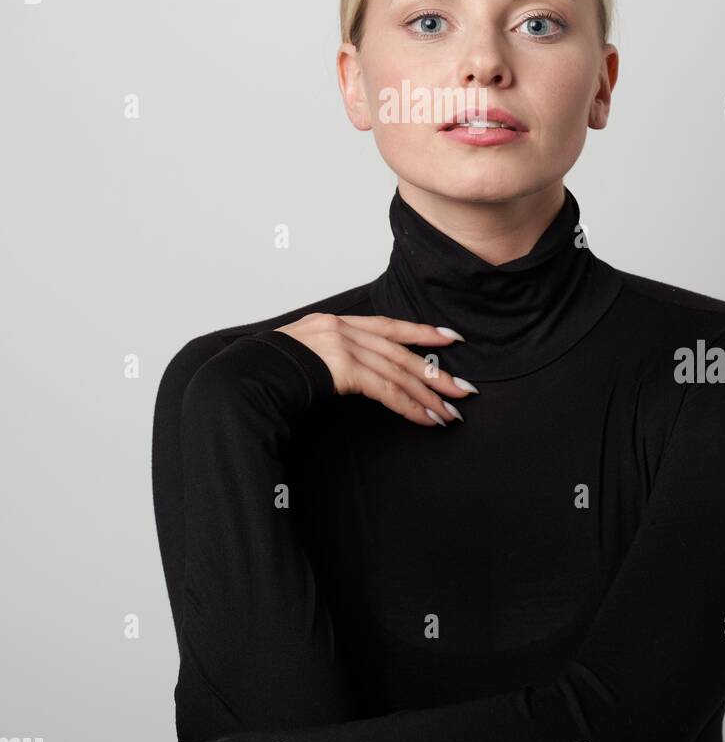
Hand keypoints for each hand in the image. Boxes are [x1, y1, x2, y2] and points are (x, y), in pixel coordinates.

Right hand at [273, 313, 476, 425]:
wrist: (242, 376)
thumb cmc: (265, 372)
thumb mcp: (299, 352)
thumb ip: (325, 355)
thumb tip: (344, 371)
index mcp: (333, 323)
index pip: (386, 325)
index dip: (419, 332)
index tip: (448, 339)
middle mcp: (341, 329)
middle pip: (400, 351)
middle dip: (435, 372)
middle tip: (464, 389)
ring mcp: (342, 346)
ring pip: (398, 372)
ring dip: (427, 396)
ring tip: (450, 413)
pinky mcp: (343, 368)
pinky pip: (386, 390)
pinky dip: (410, 405)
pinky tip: (427, 419)